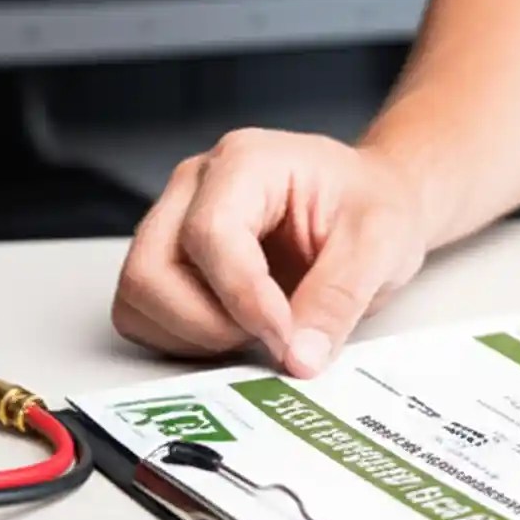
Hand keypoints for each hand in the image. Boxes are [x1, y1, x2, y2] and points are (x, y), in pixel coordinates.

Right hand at [112, 128, 427, 376]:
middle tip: (271, 334)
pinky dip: (183, 339)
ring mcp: (175, 223)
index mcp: (246, 163)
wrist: (371, 201)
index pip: (210, 234)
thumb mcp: (380, 244)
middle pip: (151, 270)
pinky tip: (235, 329)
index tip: (286, 337)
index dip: (244, 298)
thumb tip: (299, 357)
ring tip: (255, 329)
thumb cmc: (371, 203)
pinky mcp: (170, 260)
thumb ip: (338, 300)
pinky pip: (143, 314)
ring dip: (193, 334)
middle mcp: (196, 187)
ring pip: (139, 296)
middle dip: (208, 324)